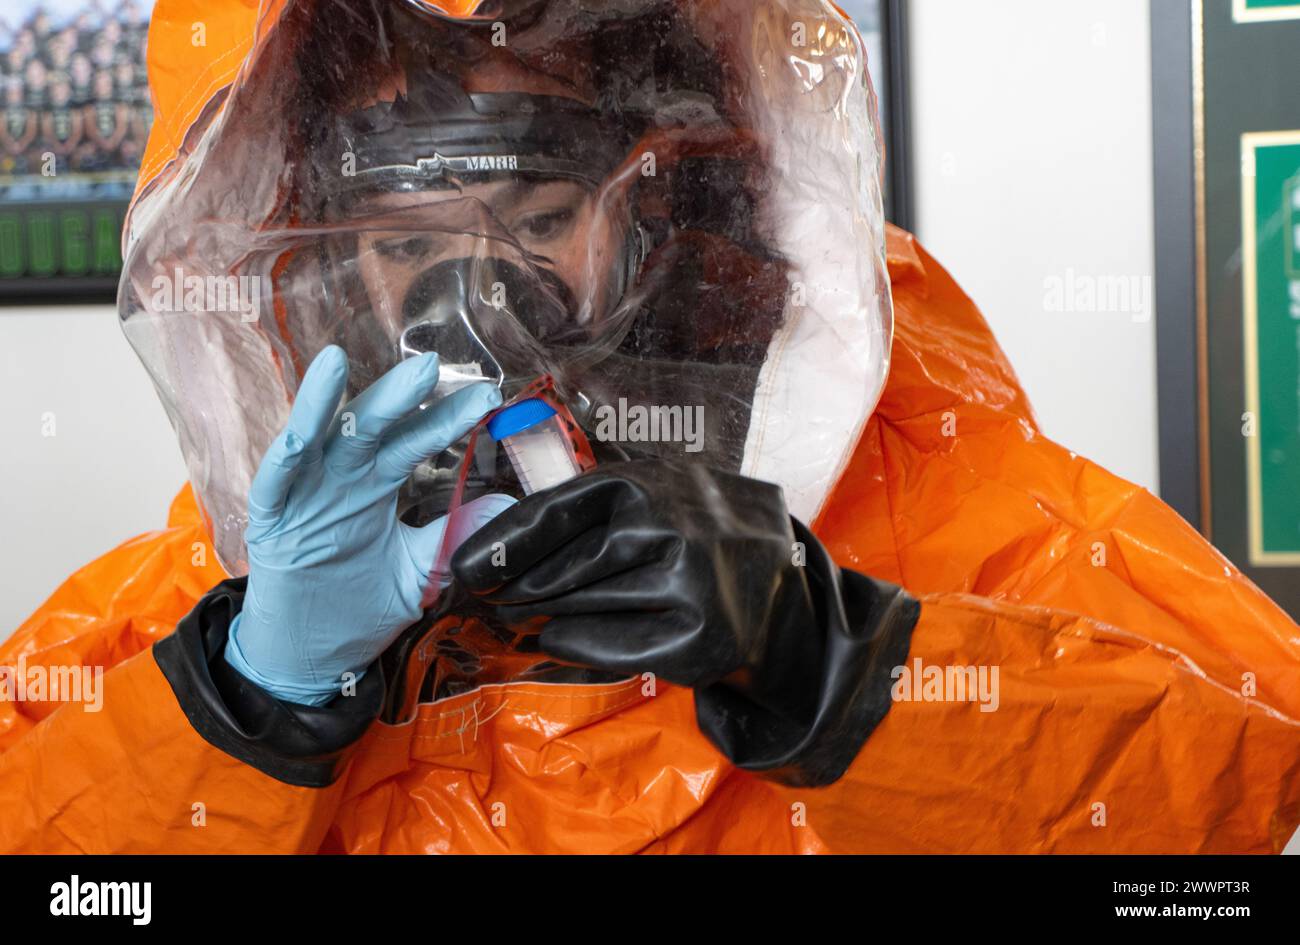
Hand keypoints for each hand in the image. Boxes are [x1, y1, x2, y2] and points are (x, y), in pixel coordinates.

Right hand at [224, 345, 512, 705]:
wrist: (309, 659)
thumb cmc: (358, 608)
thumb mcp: (421, 572)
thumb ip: (456, 537)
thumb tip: (510, 507)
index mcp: (375, 486)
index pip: (414, 441)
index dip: (447, 418)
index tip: (486, 396)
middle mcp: (340, 480)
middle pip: (369, 427)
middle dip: (398, 396)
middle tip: (431, 364)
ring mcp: (303, 497)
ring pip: (315, 440)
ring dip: (325, 403)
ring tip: (336, 360)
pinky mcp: (271, 523)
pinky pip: (275, 483)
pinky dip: (284, 456)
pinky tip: (297, 432)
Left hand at [450, 461, 823, 715]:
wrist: (781, 586)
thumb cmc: (699, 536)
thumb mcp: (656, 495)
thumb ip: (594, 510)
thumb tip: (503, 542)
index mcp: (650, 480)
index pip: (557, 510)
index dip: (504, 542)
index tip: (464, 568)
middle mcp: (671, 524)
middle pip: (565, 565)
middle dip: (518, 587)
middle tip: (489, 601)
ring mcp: (689, 580)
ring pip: (585, 605)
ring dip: (547, 614)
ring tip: (523, 616)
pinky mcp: (700, 635)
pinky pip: (612, 645)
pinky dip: (578, 643)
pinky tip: (559, 637)